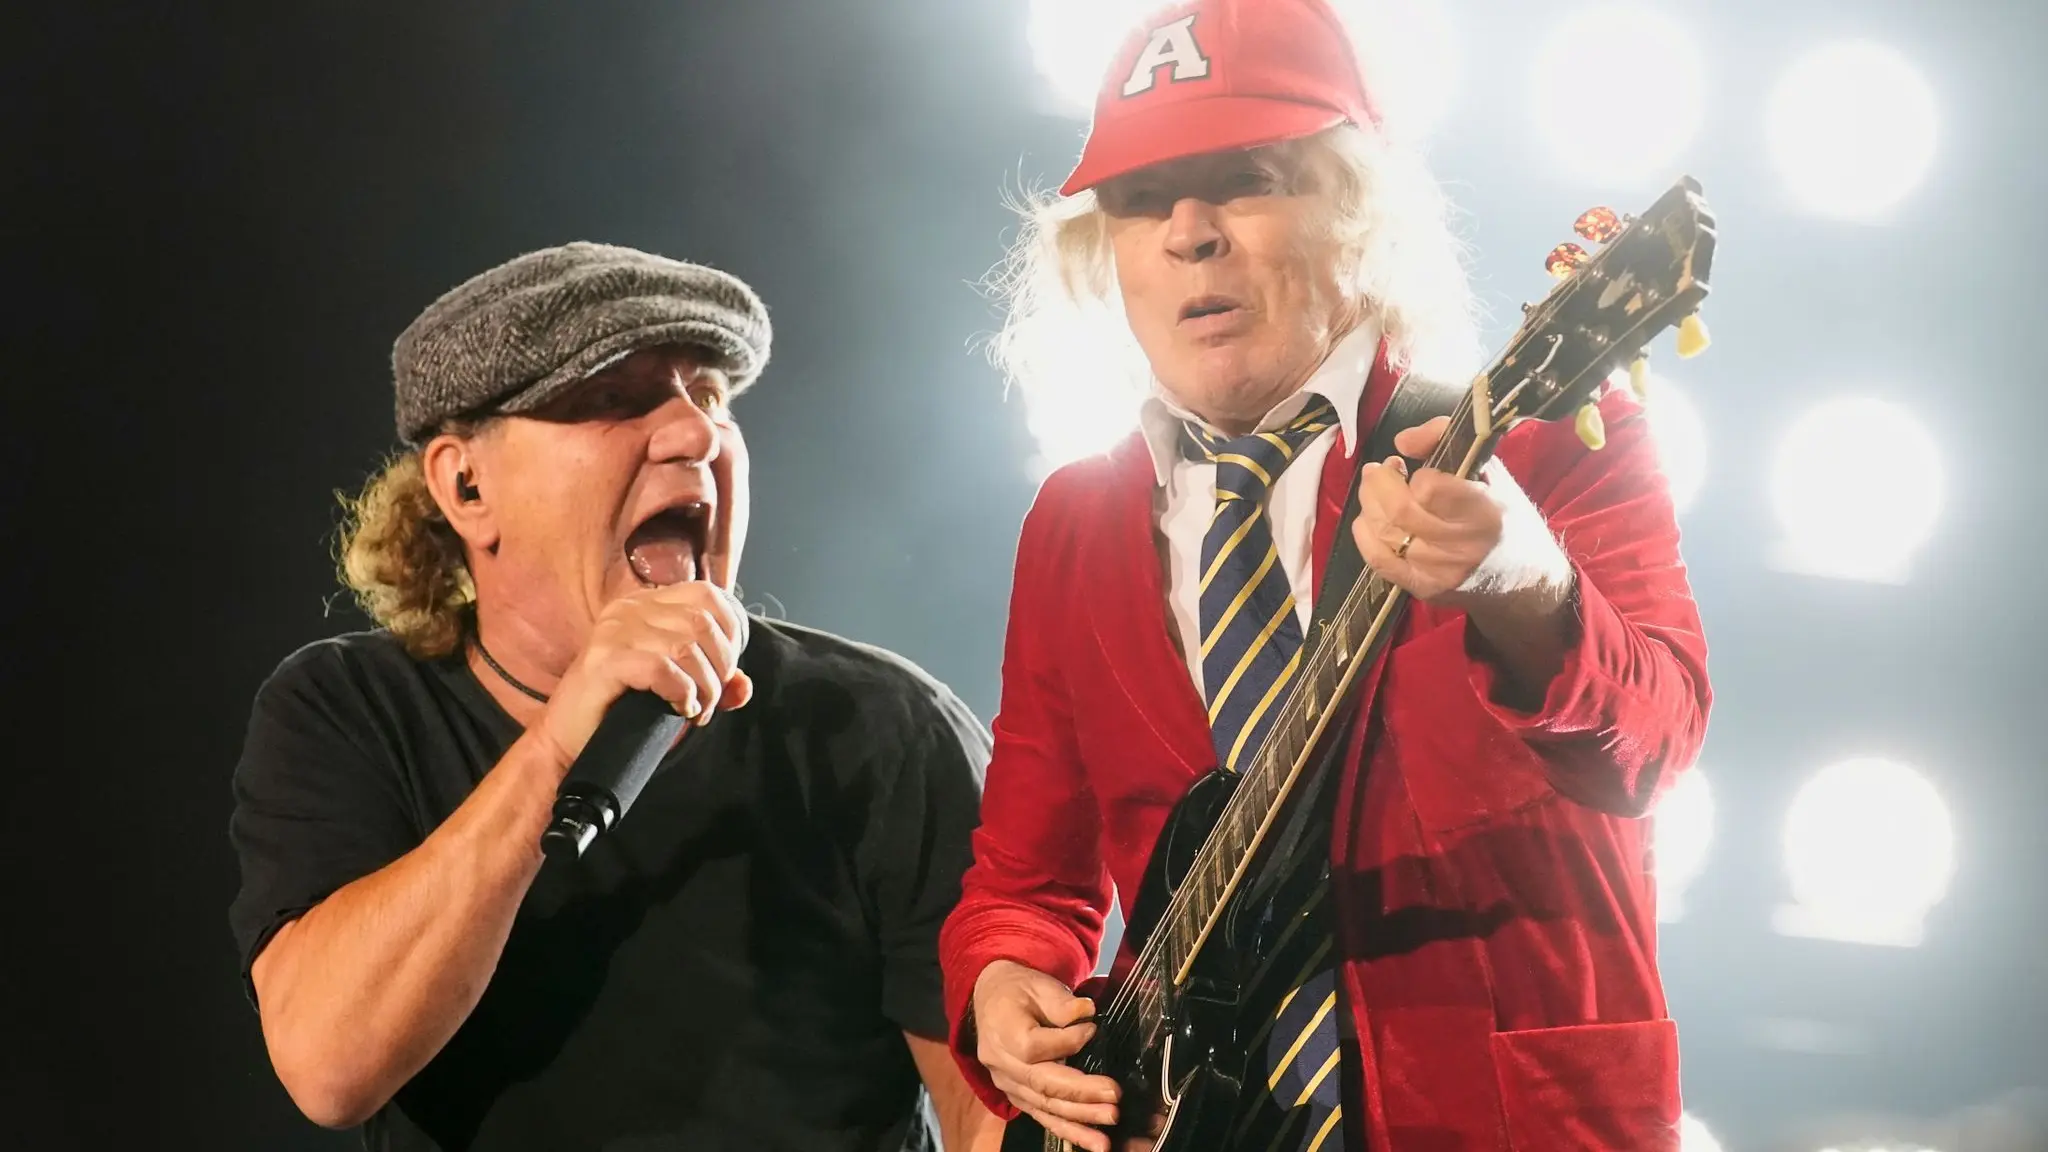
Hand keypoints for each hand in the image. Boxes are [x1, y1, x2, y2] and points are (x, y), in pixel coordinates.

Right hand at [536, 582, 753, 768]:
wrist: (568, 742)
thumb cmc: (623, 711)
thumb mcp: (677, 689)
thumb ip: (713, 681)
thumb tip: (745, 686)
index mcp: (646, 605)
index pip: (708, 593)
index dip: (732, 630)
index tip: (728, 669)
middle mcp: (628, 609)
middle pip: (703, 622)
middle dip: (721, 667)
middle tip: (709, 700)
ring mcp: (613, 632)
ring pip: (687, 647)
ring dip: (704, 687)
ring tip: (696, 711)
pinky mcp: (603, 661)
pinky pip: (663, 668)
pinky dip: (683, 692)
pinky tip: (680, 709)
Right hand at [972, 960, 1121, 1151]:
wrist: (992, 1000)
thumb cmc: (1018, 991)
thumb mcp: (1037, 984)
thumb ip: (1061, 1002)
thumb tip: (1086, 1014)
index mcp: (1004, 1032)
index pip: (1036, 1046)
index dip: (1068, 1042)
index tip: (1093, 1029)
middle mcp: (1002, 1064)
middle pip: (1042, 1084)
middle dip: (1081, 1094)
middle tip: (1114, 1098)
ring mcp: (1008, 1084)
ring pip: (1044, 1106)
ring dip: (1080, 1119)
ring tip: (1108, 1125)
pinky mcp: (1018, 1096)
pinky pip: (1043, 1116)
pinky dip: (1069, 1131)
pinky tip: (1092, 1142)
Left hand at [1350, 416, 1567, 606]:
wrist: (1524, 579)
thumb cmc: (1507, 518)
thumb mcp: (1491, 472)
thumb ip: (1447, 442)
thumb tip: (1402, 442)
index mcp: (1485, 512)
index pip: (1430, 489)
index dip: (1416, 474)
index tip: (1417, 469)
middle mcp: (1462, 546)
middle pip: (1399, 510)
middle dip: (1379, 482)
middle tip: (1381, 469)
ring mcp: (1440, 571)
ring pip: (1384, 532)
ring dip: (1370, 503)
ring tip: (1377, 489)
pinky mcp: (1423, 588)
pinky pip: (1378, 560)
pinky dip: (1365, 534)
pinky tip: (1369, 519)